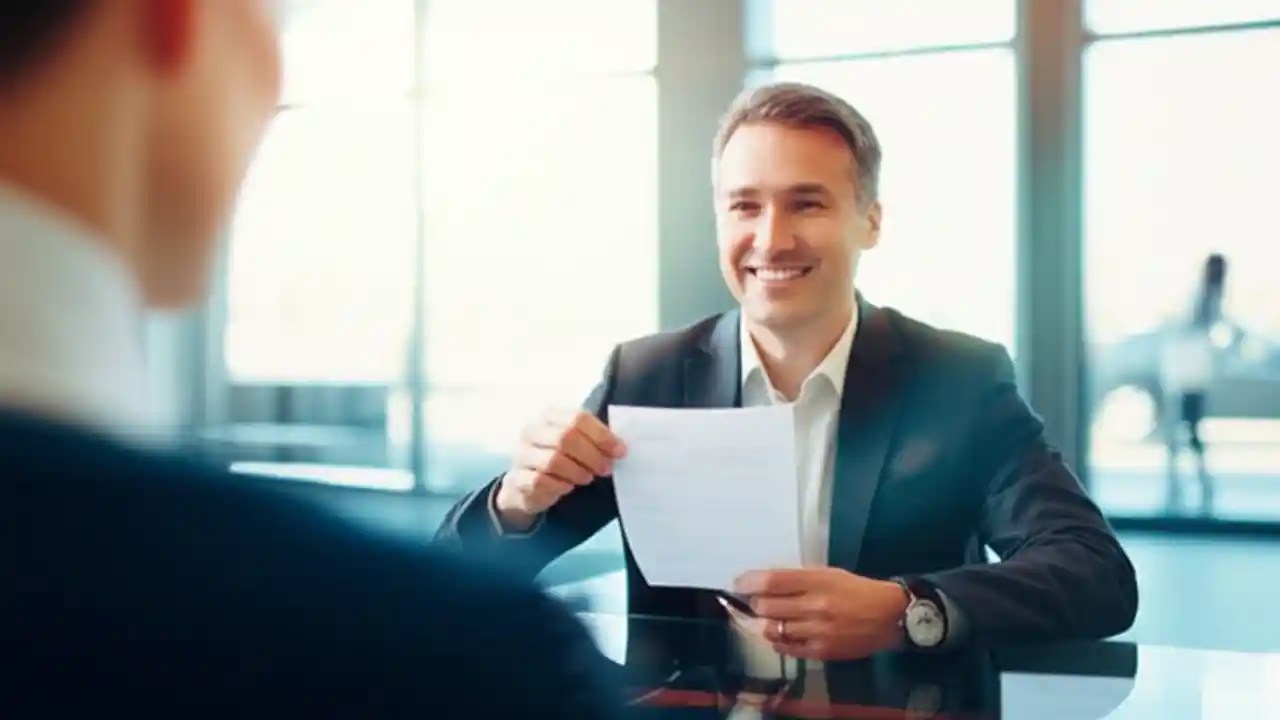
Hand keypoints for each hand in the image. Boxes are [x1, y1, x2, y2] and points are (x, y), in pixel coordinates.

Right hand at [494, 408, 625, 530]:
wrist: (527, 485)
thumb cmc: (561, 459)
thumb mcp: (578, 444)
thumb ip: (596, 440)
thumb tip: (621, 448)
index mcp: (550, 416)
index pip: (578, 418)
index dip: (602, 436)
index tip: (620, 451)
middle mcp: (532, 431)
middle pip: (565, 438)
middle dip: (591, 455)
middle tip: (606, 469)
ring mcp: (522, 454)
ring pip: (553, 460)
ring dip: (577, 472)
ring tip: (588, 478)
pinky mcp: (517, 478)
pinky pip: (540, 481)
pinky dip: (560, 486)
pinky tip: (568, 487)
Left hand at [731, 568, 909, 659]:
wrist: (889, 616)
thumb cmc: (857, 590)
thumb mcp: (830, 574)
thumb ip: (799, 579)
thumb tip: (766, 584)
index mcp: (818, 581)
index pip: (773, 581)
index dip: (749, 582)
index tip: (738, 583)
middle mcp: (815, 606)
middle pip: (767, 606)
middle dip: (756, 603)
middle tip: (756, 601)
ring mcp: (817, 631)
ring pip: (774, 629)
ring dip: (767, 623)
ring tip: (771, 618)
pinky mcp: (821, 651)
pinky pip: (787, 648)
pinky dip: (779, 641)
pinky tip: (781, 634)